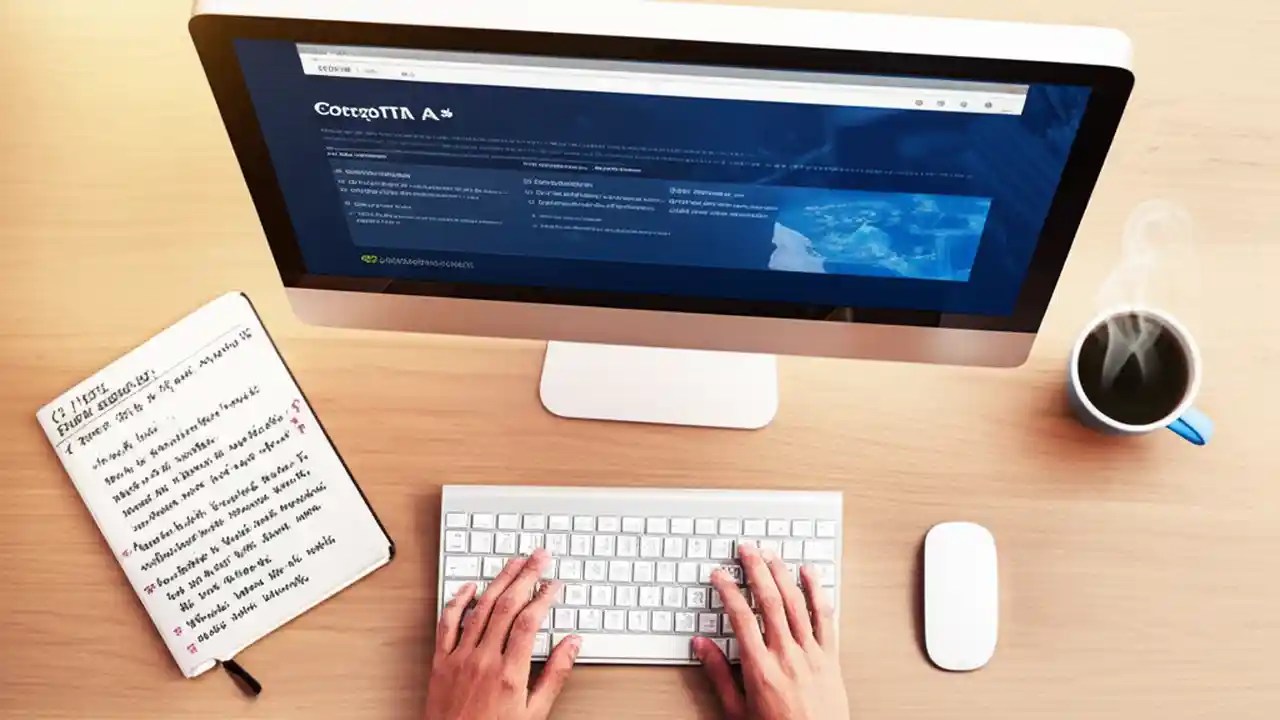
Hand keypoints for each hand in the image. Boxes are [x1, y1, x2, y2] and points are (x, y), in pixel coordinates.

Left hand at [425, 549, 581, 719]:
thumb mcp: (534, 714)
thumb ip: (554, 676)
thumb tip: (571, 645)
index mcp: (508, 674)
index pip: (529, 621)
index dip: (544, 597)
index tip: (555, 584)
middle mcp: (482, 660)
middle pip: (506, 605)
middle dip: (526, 576)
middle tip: (539, 557)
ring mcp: (459, 659)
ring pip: (480, 608)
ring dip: (499, 580)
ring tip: (514, 562)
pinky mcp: (440, 663)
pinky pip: (447, 623)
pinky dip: (458, 601)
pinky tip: (470, 586)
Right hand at [694, 544, 848, 719]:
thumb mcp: (737, 711)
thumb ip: (719, 674)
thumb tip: (701, 646)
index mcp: (760, 668)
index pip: (741, 617)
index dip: (728, 590)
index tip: (719, 575)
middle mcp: (786, 655)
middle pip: (769, 600)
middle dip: (755, 570)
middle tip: (746, 549)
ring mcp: (811, 654)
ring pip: (796, 603)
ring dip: (782, 573)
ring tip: (771, 554)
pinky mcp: (831, 657)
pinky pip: (825, 617)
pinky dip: (817, 592)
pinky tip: (810, 574)